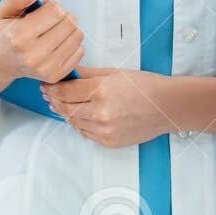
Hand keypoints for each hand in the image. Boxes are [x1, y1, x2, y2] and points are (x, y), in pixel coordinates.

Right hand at [0, 0, 84, 85]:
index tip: (43, 9)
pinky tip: (56, 43)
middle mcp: (33, 55)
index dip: (51, 5)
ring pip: (77, 36)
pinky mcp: (55, 76)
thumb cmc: (3, 36)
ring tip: (53, 30)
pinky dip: (71, 44)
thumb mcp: (4, 11)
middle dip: (62, 16)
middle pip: (69, 23)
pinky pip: (79, 51)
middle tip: (49, 19)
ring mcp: (45, 68)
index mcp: (19, 37)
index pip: (55, 11)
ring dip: (69, 29)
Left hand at [43, 68, 170, 147]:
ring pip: (73, 122)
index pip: (65, 91)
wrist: (168, 106)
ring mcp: (104, 130)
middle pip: (65, 108)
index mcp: (101, 90)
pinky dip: (80, 124)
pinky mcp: (108, 142)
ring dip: (66, 112)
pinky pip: (85, 133)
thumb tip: (66, 72)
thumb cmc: (145, 86)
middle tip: (49, 93)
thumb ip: (88, 74)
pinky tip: (82, 115)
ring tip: (65, 103)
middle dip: (54, 100)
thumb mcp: (115, 73)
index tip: (47, 84)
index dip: (52, 87)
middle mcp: (100, 112)